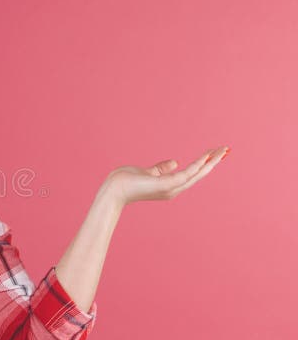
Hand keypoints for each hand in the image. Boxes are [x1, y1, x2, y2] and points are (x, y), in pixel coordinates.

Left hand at [106, 145, 229, 205]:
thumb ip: (161, 168)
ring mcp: (170, 188)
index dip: (205, 164)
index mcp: (170, 185)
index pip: (192, 173)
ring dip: (209, 162)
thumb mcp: (148, 171)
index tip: (216, 153)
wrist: (113, 190)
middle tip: (226, 150)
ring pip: (196, 174)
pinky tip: (205, 158)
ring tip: (221, 151)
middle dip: (213, 162)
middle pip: (198, 174)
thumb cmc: (127, 181)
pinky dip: (197, 166)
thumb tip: (174, 162)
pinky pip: (186, 174)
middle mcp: (173, 189)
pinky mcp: (165, 186)